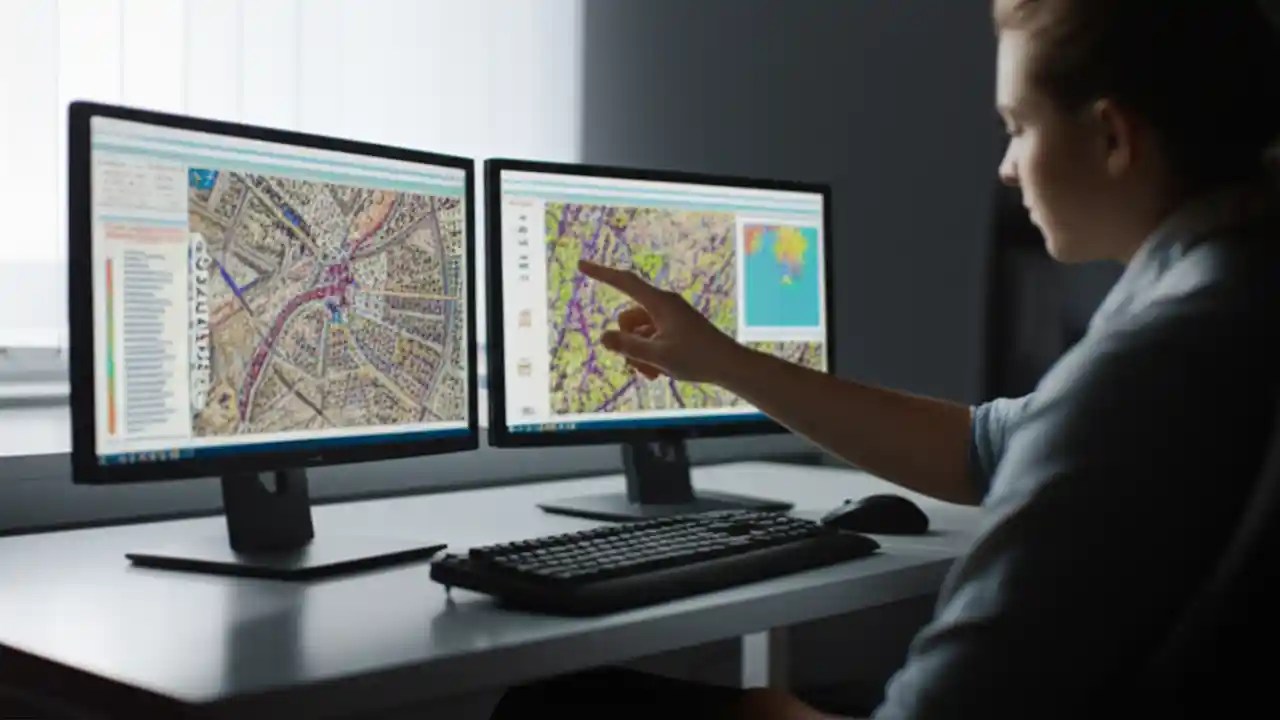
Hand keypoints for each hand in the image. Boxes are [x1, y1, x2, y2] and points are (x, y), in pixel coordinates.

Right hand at [578, 259, 743, 383]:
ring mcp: (670, 316)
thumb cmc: (697, 359)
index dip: (601, 274)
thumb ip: (628, 347)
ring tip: (654, 373)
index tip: (582, 265)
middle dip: (628, 342)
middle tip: (643, 365)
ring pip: (638, 331)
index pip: (625, 282)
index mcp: (660, 303)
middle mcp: (664, 305)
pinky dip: (650, 353)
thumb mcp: (658, 356)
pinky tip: (659, 373)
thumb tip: (604, 337)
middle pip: (628, 318)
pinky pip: (651, 337)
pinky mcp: (675, 328)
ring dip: (639, 352)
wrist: (730, 365)